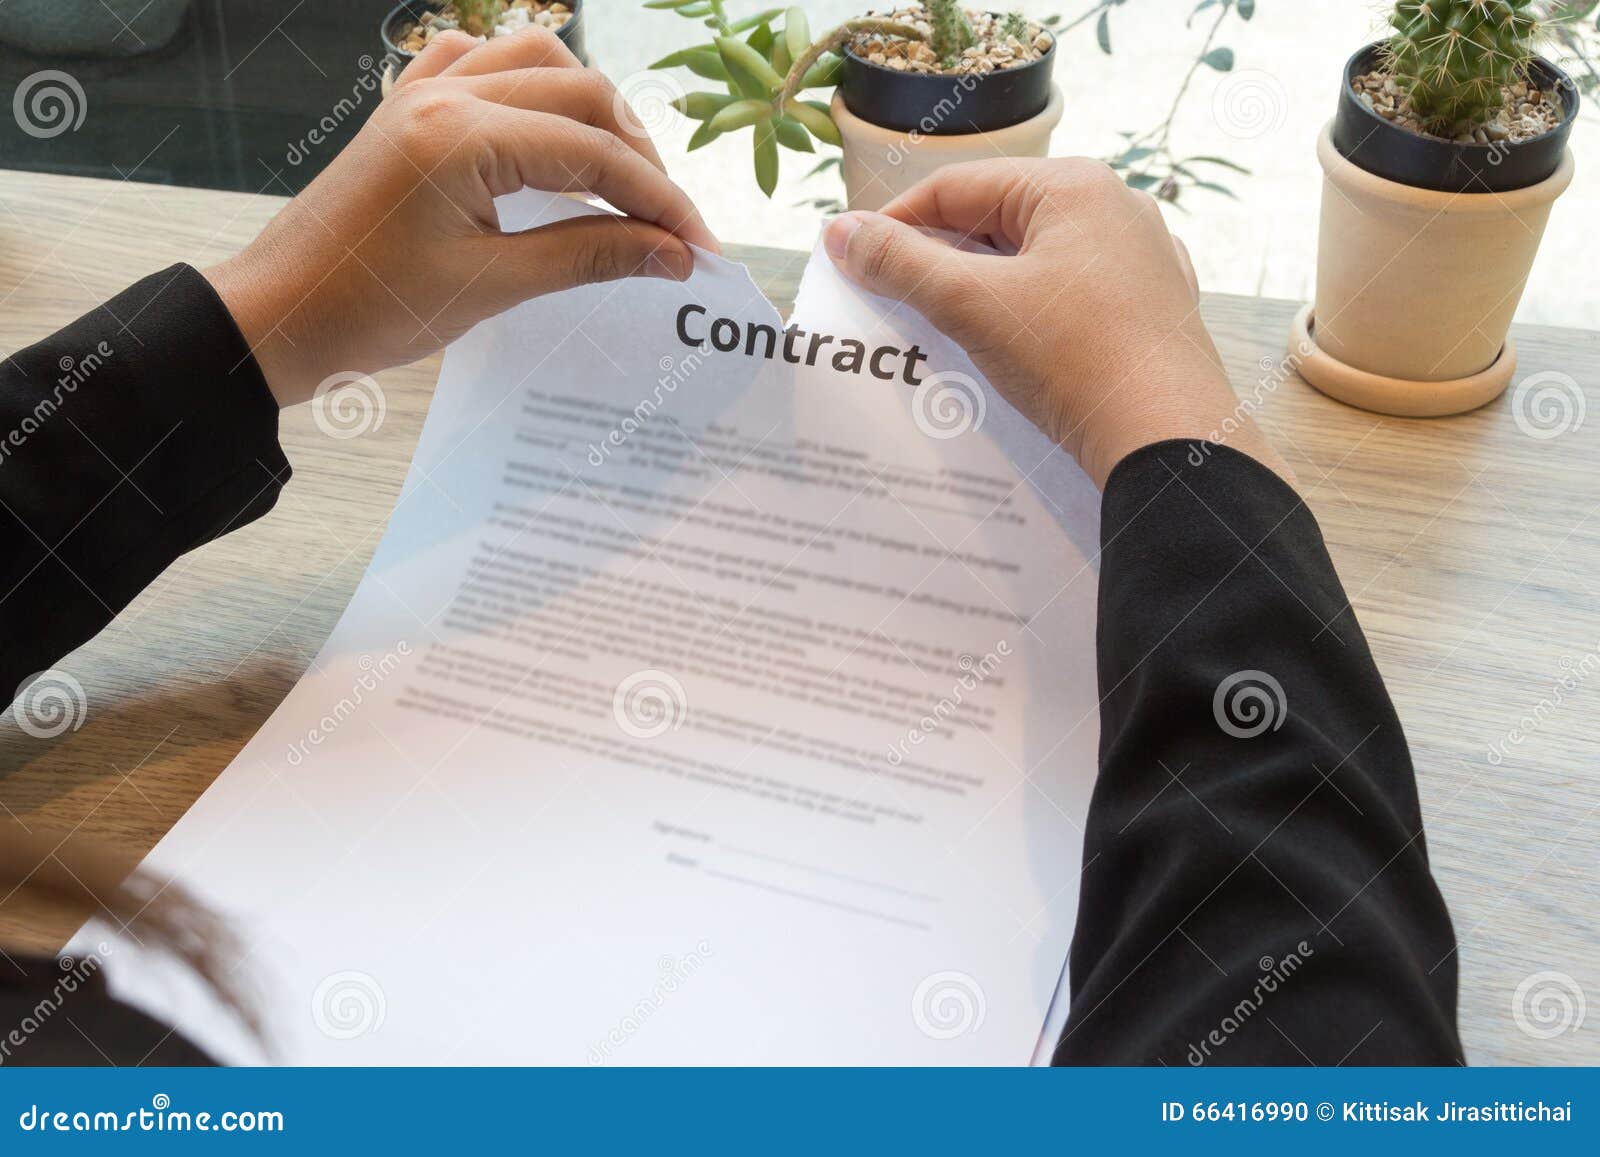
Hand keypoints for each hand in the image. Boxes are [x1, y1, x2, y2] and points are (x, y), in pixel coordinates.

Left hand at [206, 28, 717, 407]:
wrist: (278, 315)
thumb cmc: (368, 310)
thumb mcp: (490, 287)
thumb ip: (588, 257)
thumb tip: (671, 255)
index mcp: (460, 135)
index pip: (593, 152)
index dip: (658, 201)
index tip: (699, 248)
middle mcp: (445, 95)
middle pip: (581, 93)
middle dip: (638, 157)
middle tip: (670, 226)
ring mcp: (421, 92)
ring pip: (539, 62)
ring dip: (593, 112)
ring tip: (622, 177)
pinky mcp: (406, 108)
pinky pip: (480, 63)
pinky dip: (528, 85)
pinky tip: (545, 125)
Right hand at [822, 158, 1290, 488]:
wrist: (1169, 441)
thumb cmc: (1076, 361)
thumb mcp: (972, 306)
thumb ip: (901, 264)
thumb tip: (840, 232)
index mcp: (1075, 186)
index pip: (958, 187)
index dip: (895, 224)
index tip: (853, 262)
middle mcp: (1116, 209)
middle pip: (997, 221)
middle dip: (938, 262)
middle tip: (891, 303)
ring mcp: (1141, 261)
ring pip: (1034, 263)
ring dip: (979, 293)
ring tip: (939, 334)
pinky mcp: (1151, 312)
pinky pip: (1070, 299)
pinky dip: (1027, 319)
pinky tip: (1005, 355)